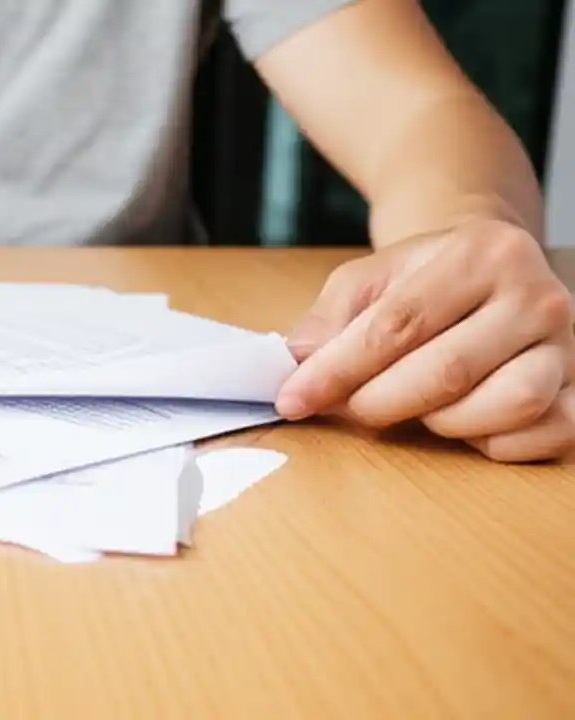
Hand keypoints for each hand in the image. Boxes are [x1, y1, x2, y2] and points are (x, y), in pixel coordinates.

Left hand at [277, 218, 574, 461]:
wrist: (490, 270)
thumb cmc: (422, 281)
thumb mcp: (367, 279)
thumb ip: (329, 319)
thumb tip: (300, 363)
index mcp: (480, 253)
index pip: (398, 325)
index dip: (338, 370)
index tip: (293, 399)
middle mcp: (536, 295)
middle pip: (448, 371)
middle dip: (378, 403)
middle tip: (346, 410)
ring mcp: (567, 344)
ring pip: (507, 405)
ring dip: (443, 423)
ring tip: (415, 407)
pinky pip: (545, 434)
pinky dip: (494, 442)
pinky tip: (462, 422)